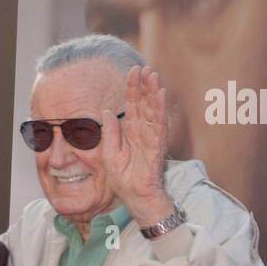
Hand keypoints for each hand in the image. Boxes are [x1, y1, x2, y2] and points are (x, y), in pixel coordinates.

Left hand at [103, 66, 171, 224]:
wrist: (134, 197)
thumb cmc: (123, 180)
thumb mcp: (109, 155)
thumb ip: (109, 134)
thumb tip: (106, 112)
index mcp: (130, 133)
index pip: (132, 106)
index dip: (132, 89)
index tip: (132, 71)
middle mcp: (142, 132)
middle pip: (144, 104)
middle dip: (144, 86)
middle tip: (145, 67)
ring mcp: (151, 138)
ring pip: (153, 111)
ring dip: (154, 93)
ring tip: (154, 75)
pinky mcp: (157, 146)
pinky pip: (159, 125)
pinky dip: (160, 110)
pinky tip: (160, 96)